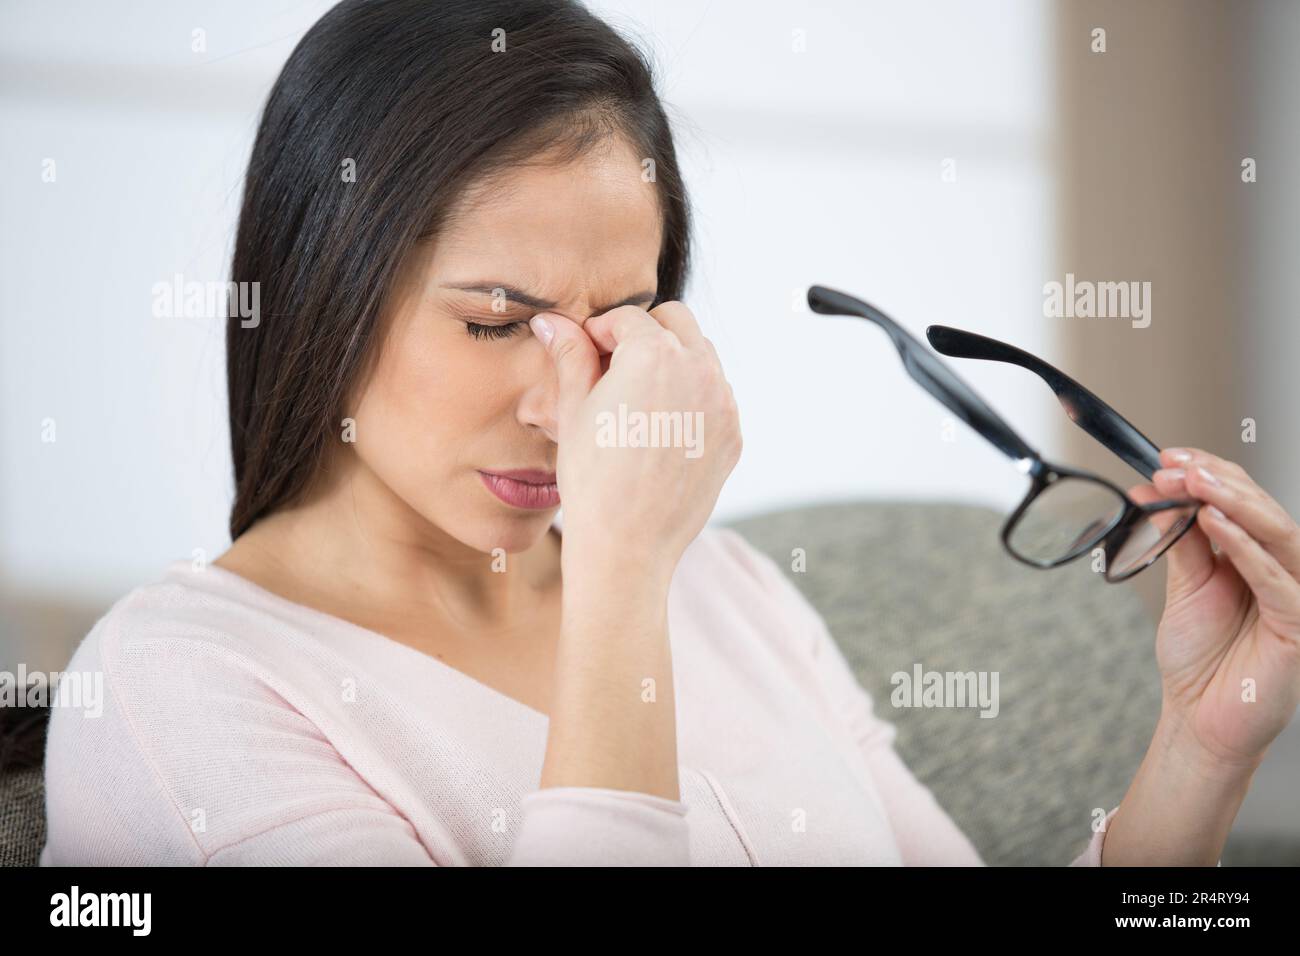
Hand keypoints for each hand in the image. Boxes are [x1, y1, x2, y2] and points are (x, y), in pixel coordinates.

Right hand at [530, 301, 741, 574]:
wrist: (627, 545)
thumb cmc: (591, 478)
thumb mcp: (572, 409)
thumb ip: (569, 354)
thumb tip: (550, 321)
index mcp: (655, 354)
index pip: (627, 317)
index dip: (599, 331)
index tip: (584, 352)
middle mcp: (700, 370)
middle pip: (675, 322)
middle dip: (643, 334)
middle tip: (613, 368)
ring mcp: (723, 404)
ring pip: (701, 357)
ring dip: (672, 363)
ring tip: (636, 402)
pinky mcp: (733, 434)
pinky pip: (714, 397)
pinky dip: (691, 399)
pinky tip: (659, 431)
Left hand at [1128, 447, 1299, 769]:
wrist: (1199, 717)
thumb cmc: (1199, 657)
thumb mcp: (1184, 585)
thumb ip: (1177, 540)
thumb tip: (1151, 494)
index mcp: (1257, 556)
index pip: (1241, 500)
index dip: (1209, 473)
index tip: (1166, 457)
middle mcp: (1282, 569)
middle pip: (1262, 510)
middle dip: (1217, 481)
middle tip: (1174, 466)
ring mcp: (1296, 595)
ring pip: (1278, 535)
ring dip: (1233, 503)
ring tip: (1193, 483)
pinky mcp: (1298, 625)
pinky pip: (1277, 580)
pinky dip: (1246, 549)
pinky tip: (1215, 524)